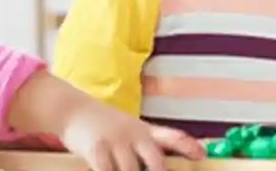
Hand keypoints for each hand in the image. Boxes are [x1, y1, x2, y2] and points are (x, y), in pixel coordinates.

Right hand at [6, 71, 204, 170]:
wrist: (74, 110)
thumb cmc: (106, 126)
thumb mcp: (131, 130)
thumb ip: (148, 146)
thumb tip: (163, 165)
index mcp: (145, 131)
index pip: (172, 136)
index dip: (188, 146)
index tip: (202, 155)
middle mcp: (134, 135)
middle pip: (155, 160)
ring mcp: (116, 142)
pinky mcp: (97, 150)